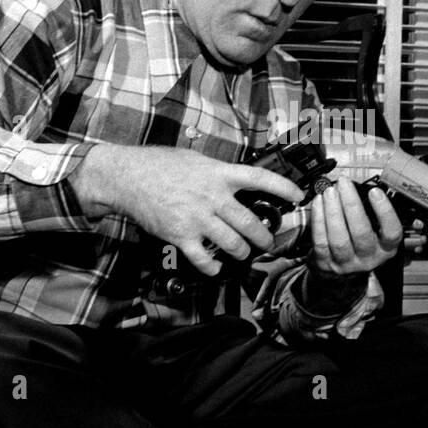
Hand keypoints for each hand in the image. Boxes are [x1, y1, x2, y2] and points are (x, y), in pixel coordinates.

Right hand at [69, 144, 303, 276]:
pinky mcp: (181, 236)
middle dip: (265, 238)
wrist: (129, 177)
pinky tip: (215, 267)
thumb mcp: (197, 160)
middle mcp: (213, 197)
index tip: (299, 197)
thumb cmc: (162, 166)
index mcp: (219, 174)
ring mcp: (198, 218)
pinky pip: (204, 259)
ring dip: (243, 253)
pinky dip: (213, 267)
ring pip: (233, 244)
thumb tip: (241, 181)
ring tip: (243, 254)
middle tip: (268, 243)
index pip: (260, 179)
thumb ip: (220, 173)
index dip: (283, 189)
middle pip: (251, 223)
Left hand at [309, 177, 402, 277]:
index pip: (392, 232)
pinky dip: (318, 220)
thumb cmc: (357, 242)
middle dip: (351, 204)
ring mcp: (347, 263)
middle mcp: (368, 258)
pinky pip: (321, 241)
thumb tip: (354, 186)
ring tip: (329, 192)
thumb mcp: (373, 230)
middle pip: (361, 233)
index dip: (384, 211)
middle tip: (344, 184)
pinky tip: (318, 203)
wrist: (338, 270)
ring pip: (339, 239)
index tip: (374, 191)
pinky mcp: (326, 263)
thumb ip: (369, 211)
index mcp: (385, 248)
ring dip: (333, 211)